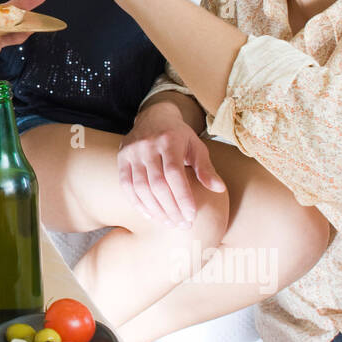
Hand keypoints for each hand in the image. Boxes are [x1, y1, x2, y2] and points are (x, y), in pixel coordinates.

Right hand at [118, 103, 224, 227]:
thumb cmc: (179, 136)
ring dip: (155, 210)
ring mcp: (131, 152)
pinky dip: (138, 203)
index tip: (191, 216)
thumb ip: (206, 168)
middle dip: (170, 208)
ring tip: (169, 223)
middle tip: (182, 224)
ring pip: (140, 188)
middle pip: (157, 184)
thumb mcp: (196, 146)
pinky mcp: (121, 159)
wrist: (154, 117)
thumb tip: (219, 189)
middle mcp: (147, 145)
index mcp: (169, 140)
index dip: (182, 197)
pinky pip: (126, 186)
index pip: (174, 174)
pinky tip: (151, 215)